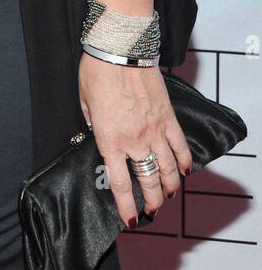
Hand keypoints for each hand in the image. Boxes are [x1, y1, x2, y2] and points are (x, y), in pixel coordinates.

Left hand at [78, 54, 191, 227]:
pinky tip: (185, 171)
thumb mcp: (84, 102)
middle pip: (148, 182)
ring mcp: (154, 130)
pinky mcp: (168, 117)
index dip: (126, 206)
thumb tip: (97, 133)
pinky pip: (180, 146)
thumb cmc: (97, 72)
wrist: (120, 50)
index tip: (131, 219)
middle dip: (151, 201)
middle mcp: (134, 141)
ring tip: (168, 194)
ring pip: (168, 169)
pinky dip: (185, 162)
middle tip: (152, 210)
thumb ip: (92, 124)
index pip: (120, 184)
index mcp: (109, 140)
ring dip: (170, 186)